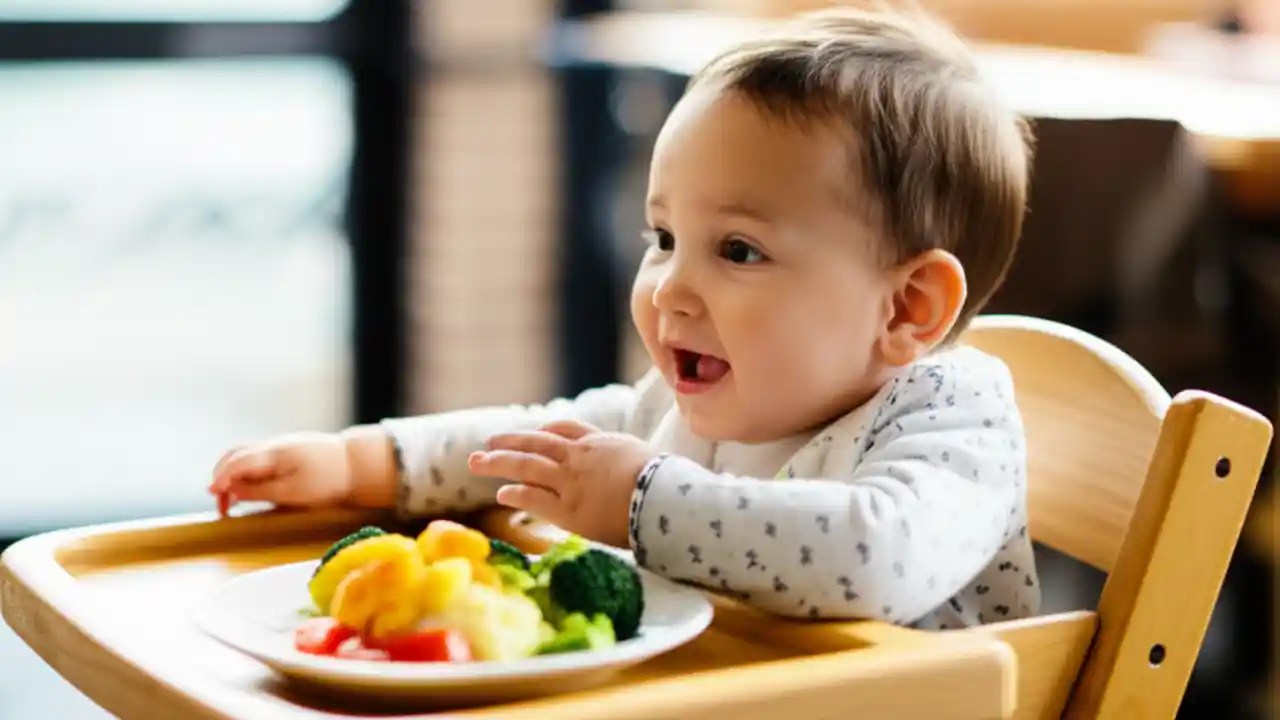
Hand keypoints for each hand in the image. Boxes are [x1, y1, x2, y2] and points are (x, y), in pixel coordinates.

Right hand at [208, 432, 353, 515]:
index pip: (236, 462)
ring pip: (244, 454)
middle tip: (221, 504)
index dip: (220, 478)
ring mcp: (280, 444)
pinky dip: (245, 470)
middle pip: (235, 454)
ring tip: (231, 499)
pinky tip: (250, 488)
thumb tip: (231, 491)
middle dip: (221, 476)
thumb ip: (260, 491)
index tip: (213, 496)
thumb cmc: (328, 480)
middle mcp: (273, 445)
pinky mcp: (286, 450)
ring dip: (232, 473)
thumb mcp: (292, 493)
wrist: (355, 463)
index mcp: (274, 453)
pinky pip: (257, 456)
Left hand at [467, 420, 656, 547]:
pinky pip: (533, 497)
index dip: (546, 430)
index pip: (566, 429)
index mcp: (601, 443)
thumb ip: (632, 459)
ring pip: (526, 465)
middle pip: (537, 442)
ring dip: (499, 462)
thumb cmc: (667, 483)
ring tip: (478, 461)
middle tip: (489, 442)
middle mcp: (580, 457)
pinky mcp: (567, 509)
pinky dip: (515, 493)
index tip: (534, 432)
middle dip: (511, 440)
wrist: (664, 499)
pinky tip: (501, 494)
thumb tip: (641, 468)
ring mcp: (571, 482)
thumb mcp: (646, 458)